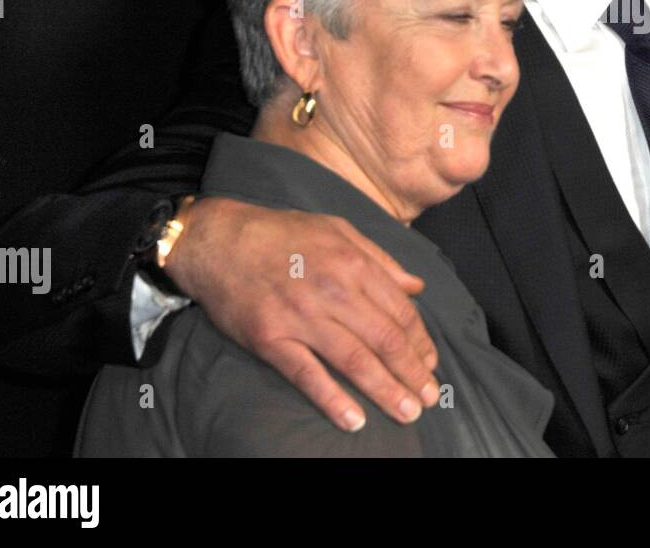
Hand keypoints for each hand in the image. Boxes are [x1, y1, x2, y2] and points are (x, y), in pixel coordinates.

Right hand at [167, 196, 440, 430]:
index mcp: (353, 263)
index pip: (399, 311)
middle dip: (412, 372)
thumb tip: (416, 286)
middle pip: (384, 339)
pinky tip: (353, 419)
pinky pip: (306, 374)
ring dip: (386, 390)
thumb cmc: (282, 233)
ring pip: (354, 360)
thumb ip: (380, 260)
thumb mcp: (338, 230)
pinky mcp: (269, 337)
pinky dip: (332, 399)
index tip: (430, 364)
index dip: (420, 342)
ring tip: (407, 412)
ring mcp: (300, 316)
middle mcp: (333, 290)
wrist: (218, 239)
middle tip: (429, 397)